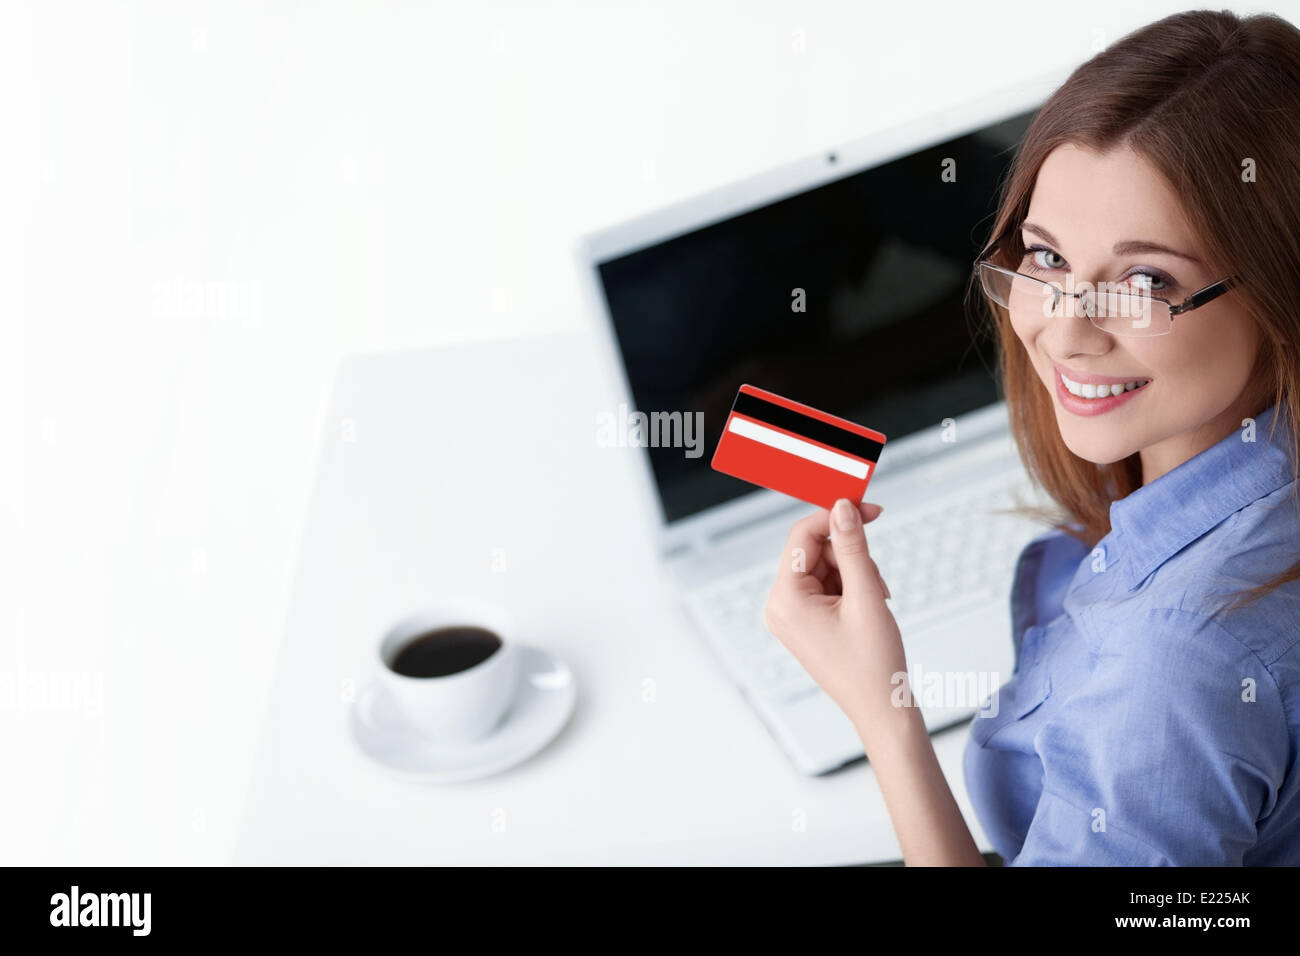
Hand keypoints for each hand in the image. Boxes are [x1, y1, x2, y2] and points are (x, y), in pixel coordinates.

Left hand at [763, 498, 911, 742]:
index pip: (803, 536)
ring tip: (875, 603)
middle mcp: (780, 605)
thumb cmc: (873, 662)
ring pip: (826, 567)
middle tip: (877, 583)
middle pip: (815, 551)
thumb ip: (854, 547)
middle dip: (852, 557)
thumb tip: (842, 507)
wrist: (882, 710)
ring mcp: (791, 615)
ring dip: (856, 574)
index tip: (870, 507)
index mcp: (784, 598)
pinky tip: (869, 608)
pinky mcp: (805, 622)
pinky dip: (852, 589)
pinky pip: (828, 586)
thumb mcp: (866, 596)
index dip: (837, 515)